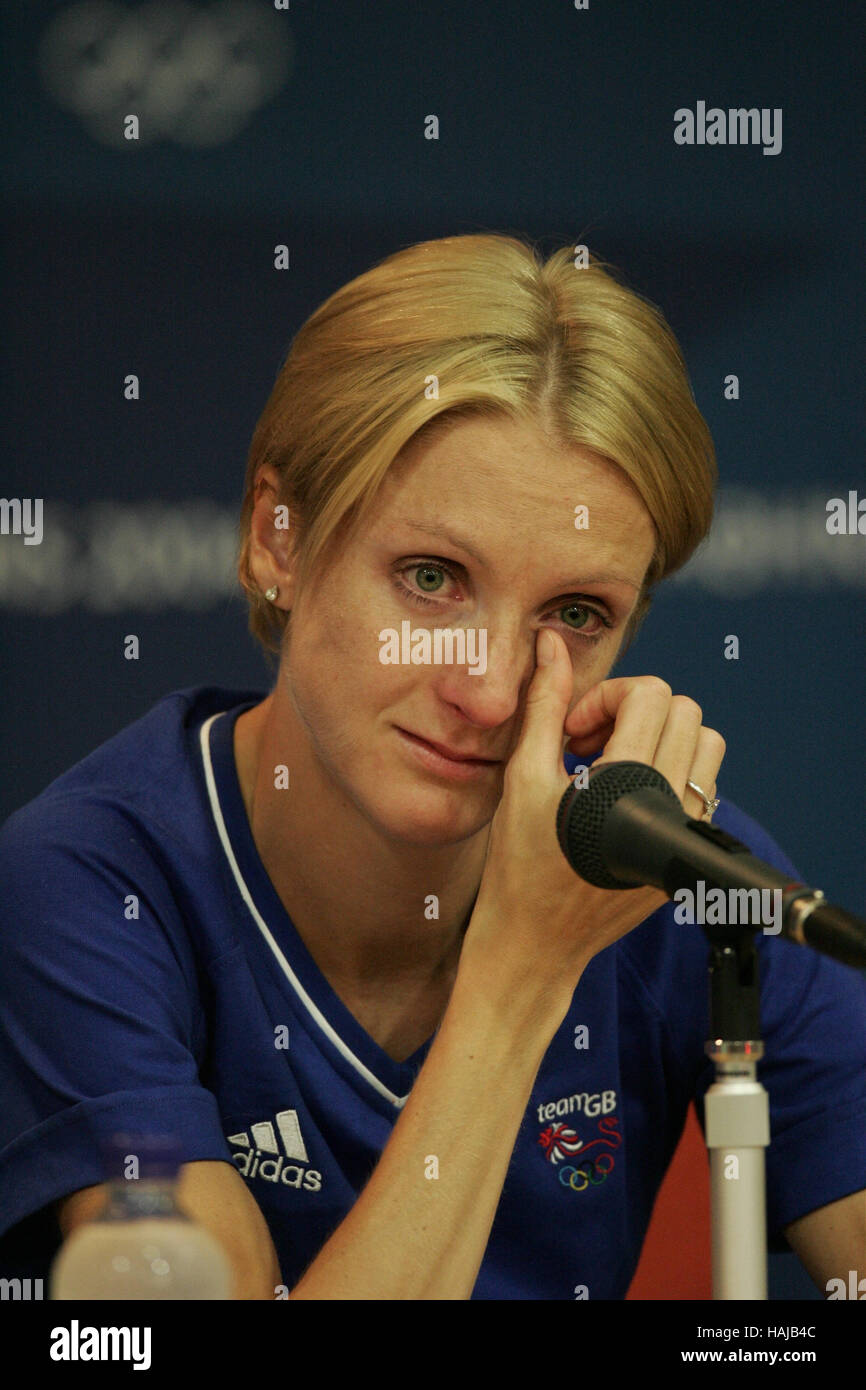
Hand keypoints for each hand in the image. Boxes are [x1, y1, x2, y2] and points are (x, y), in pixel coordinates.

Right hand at [463, 629, 726, 992]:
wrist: (534, 942)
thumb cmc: (517, 866)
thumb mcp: (523, 776)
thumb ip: (545, 704)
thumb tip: (551, 645)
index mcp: (625, 784)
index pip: (652, 695)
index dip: (608, 697)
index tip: (574, 728)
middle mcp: (667, 807)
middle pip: (685, 713)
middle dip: (635, 713)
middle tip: (590, 742)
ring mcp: (684, 833)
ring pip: (707, 749)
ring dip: (662, 740)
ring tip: (612, 766)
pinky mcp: (686, 855)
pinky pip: (703, 788)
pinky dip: (669, 775)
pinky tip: (624, 797)